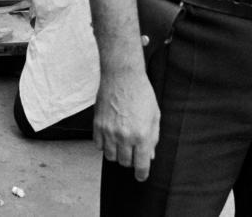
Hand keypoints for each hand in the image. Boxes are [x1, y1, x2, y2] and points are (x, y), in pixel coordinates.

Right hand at [94, 67, 159, 181]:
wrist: (122, 75)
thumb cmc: (141, 93)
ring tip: (120, 142)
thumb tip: (149, 155)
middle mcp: (125, 136)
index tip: (141, 176)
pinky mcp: (97, 124)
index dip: (141, 174)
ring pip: (111, 156)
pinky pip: (98, 145)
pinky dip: (104, 144)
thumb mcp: (154, 116)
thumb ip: (153, 138)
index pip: (140, 166)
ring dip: (117, 153)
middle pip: (125, 163)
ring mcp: (109, 131)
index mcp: (142, 135)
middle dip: (130, 160)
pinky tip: (110, 135)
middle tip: (132, 150)